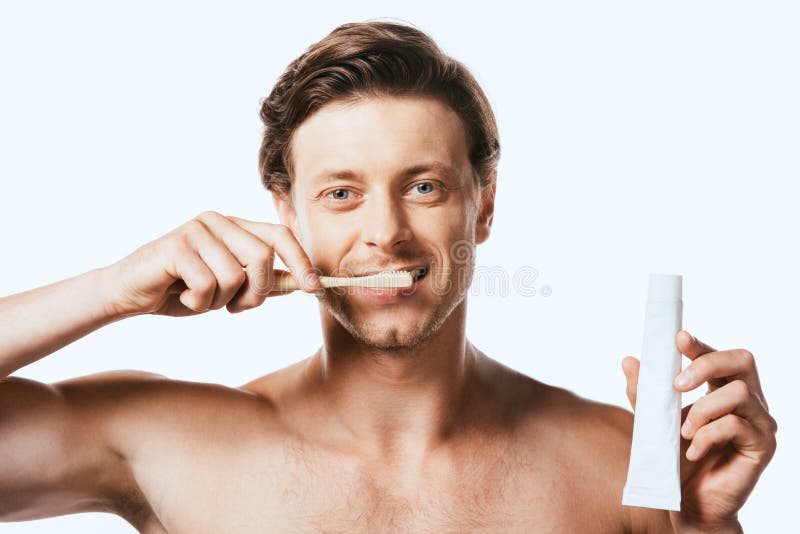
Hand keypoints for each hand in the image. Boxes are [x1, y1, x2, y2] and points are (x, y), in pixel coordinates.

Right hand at [101, 210, 320, 316]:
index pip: (280, 236)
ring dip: (219, 301)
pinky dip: (198, 303)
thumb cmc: (181, 290)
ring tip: (198, 297)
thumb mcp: (229, 288)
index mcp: (234, 227)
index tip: (314, 288)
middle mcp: (218, 221)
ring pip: (234, 276)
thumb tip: (302, 283)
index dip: (300, 262)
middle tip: (234, 306)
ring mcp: (196, 230)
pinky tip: (180, 295)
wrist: (128, 294)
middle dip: (255, 292)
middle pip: (262, 258)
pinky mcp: (176, 245)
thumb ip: (261, 281)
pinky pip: (207, 284)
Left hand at [622, 330, 776, 532]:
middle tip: (677, 385)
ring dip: (703, 409)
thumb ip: (644, 393)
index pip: (720, 354)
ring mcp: (758, 422)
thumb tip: (629, 360)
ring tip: (684, 433)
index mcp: (723, 388)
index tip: (678, 339)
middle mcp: (748, 400)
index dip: (701, 344)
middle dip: (706, 364)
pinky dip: (707, 435)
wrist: (687, 503)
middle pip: (742, 360)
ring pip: (738, 392)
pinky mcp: (762, 446)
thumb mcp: (654, 422)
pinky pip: (736, 425)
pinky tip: (692, 451)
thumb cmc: (675, 459)